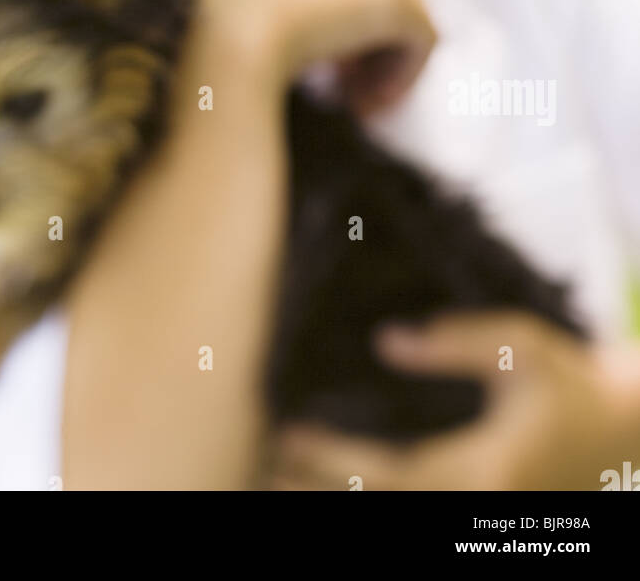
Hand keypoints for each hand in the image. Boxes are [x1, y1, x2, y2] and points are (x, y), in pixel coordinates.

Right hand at [193, 0, 436, 114]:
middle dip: (364, 40)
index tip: (318, 61)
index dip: (334, 21)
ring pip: (400, 18)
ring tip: (354, 101)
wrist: (226, 29)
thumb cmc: (213, 18)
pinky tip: (366, 106)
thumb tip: (276, 24)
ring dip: (381, 61)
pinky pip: (419, 41)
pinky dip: (401, 76)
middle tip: (342, 85)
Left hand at [260, 310, 639, 489]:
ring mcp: (479, 523)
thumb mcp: (519, 346)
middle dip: (319, 492)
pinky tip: (342, 484)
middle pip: (381, 508)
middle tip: (261, 472)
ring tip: (282, 482)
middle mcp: (475, 507)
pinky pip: (416, 511)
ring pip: (395, 517)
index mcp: (482, 472)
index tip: (286, 437)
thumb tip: (388, 340)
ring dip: (340, 499)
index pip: (388, 473)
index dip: (332, 460)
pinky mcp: (481, 519)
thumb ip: (454, 343)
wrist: (623, 433)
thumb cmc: (571, 382)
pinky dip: (374, 497)